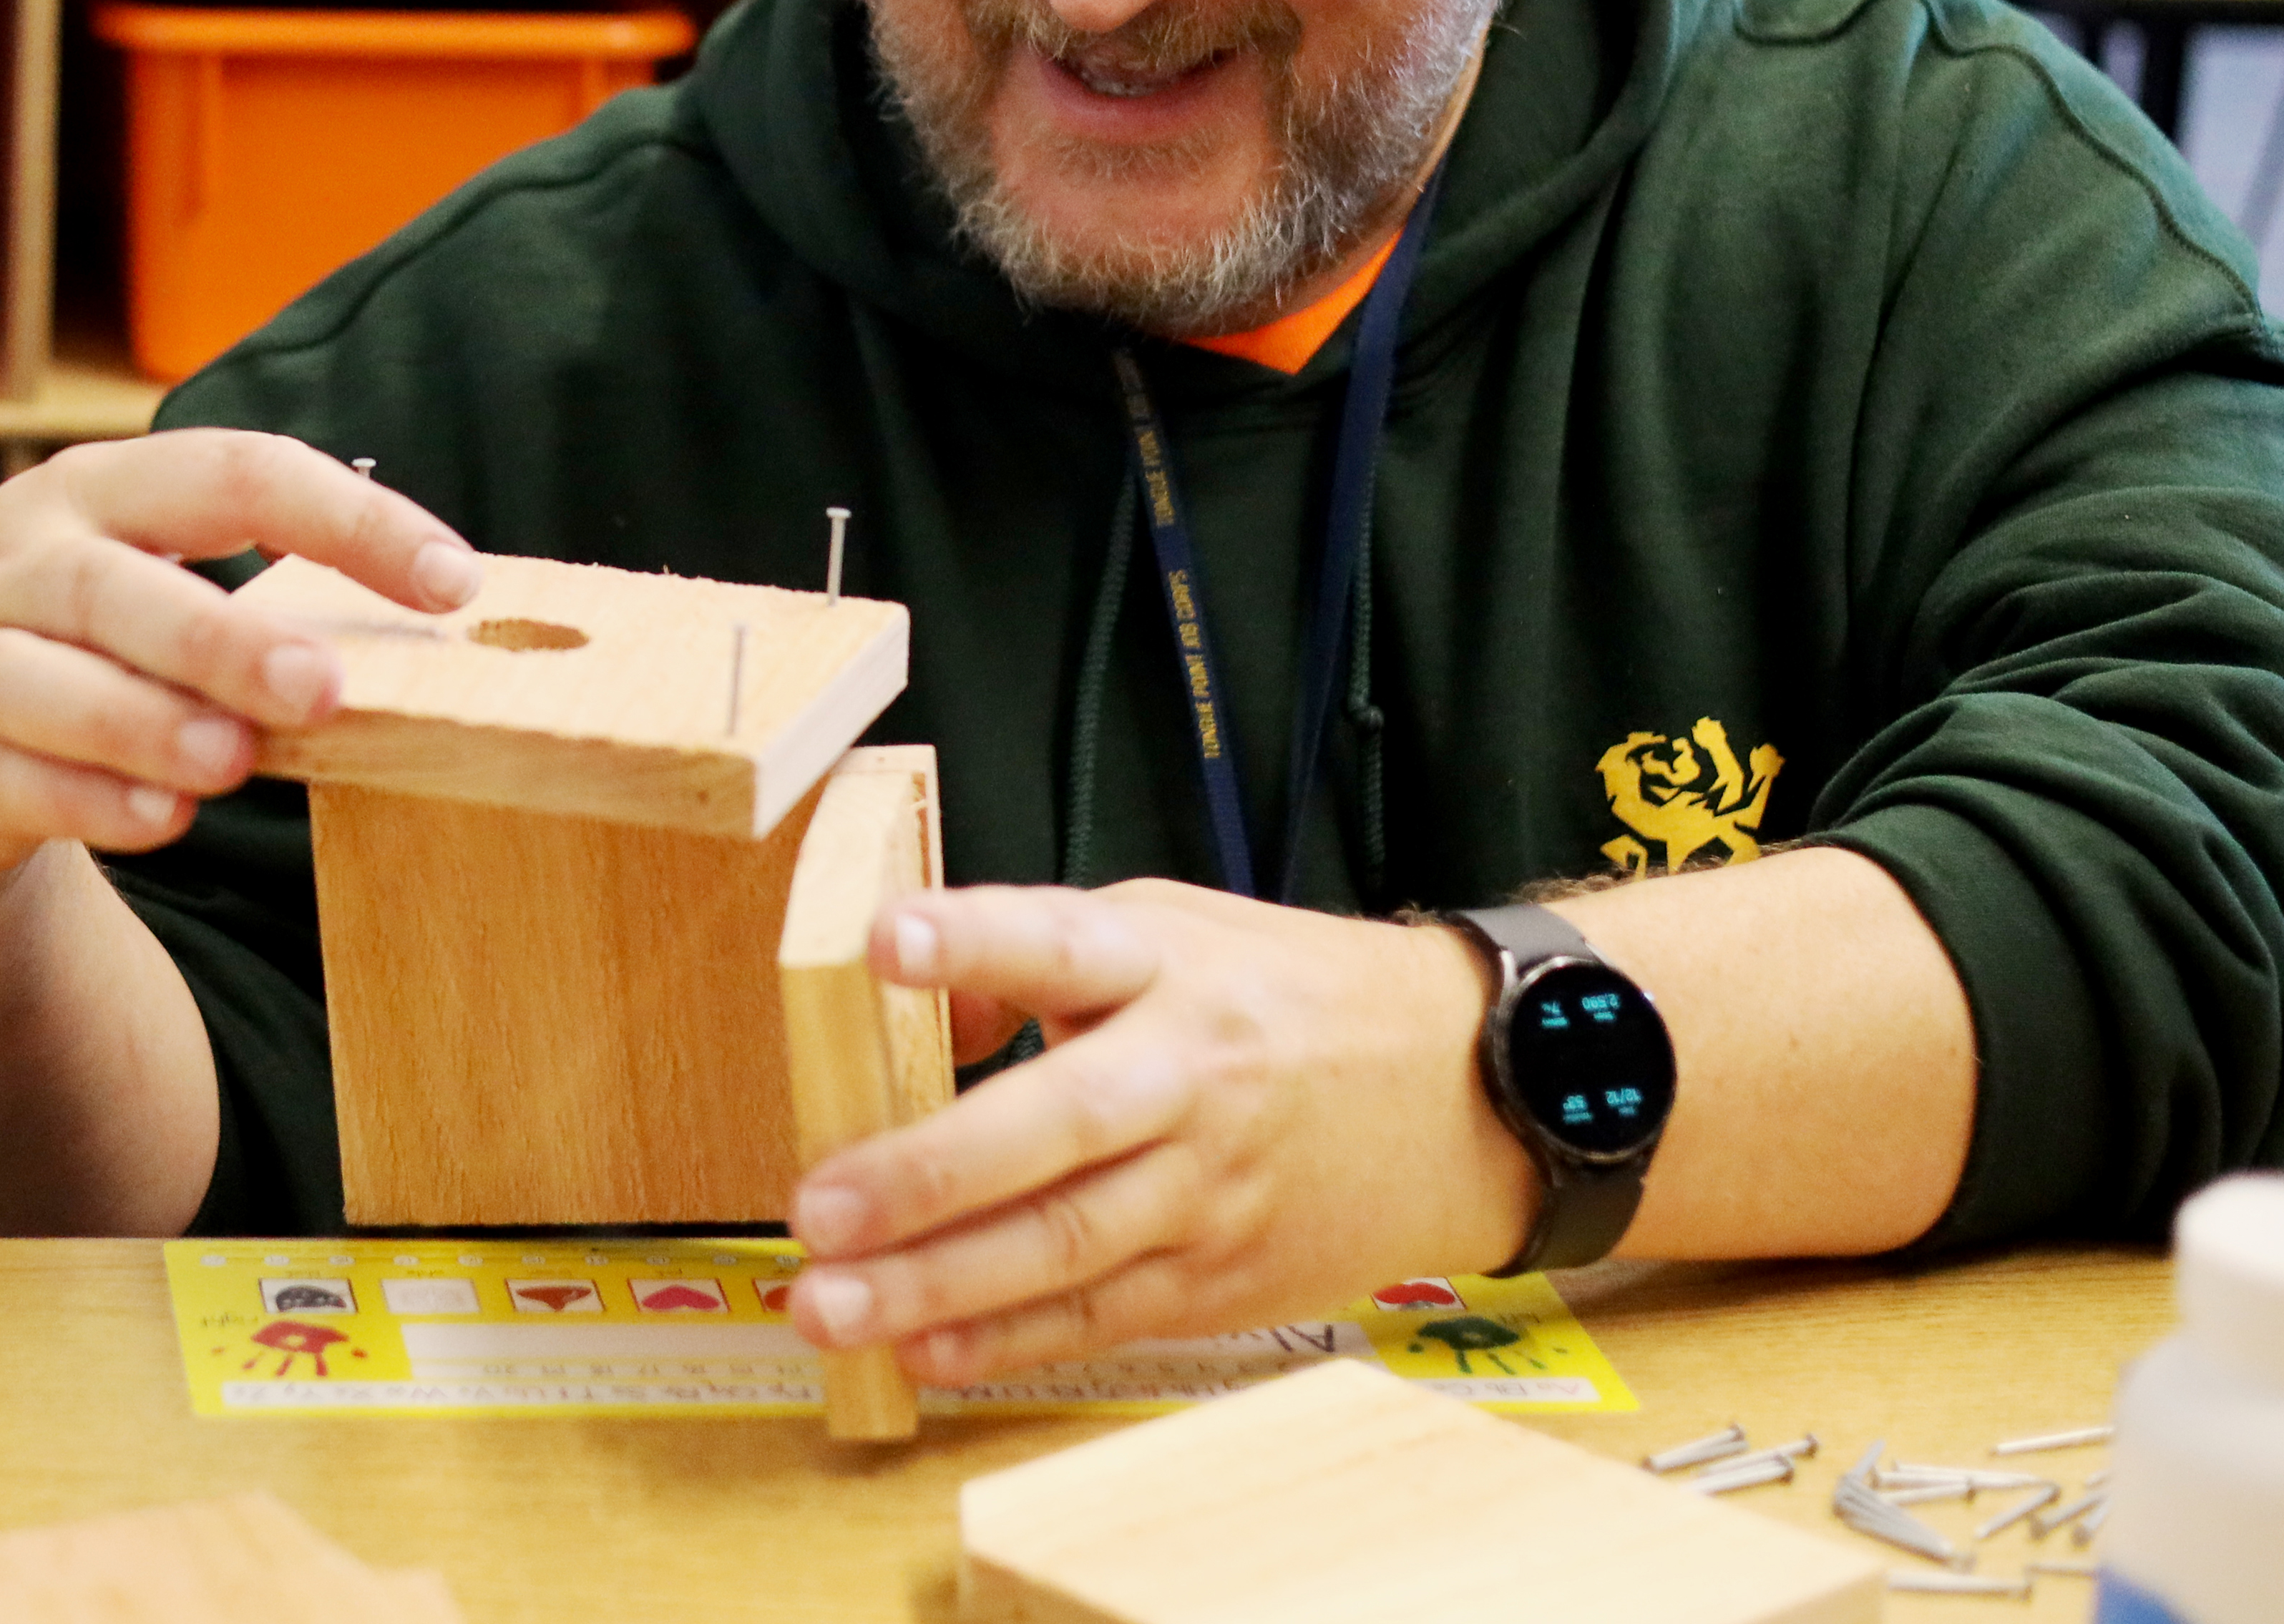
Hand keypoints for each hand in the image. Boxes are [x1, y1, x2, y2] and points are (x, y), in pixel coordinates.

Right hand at [0, 431, 478, 893]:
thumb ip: (256, 597)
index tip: (454, 582)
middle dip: (223, 636)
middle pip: (114, 586)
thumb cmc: (68, 632)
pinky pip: (14, 779)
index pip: (235, 474)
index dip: (348, 521)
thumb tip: (427, 628)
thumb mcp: (142, 575)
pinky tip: (162, 819)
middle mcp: (24, 560)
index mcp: (103, 491)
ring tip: (235, 758)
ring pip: (47, 682)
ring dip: (147, 722)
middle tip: (325, 685)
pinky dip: (89, 802)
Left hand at [783, 882, 1530, 1380]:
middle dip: (928, 1174)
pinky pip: (1100, 1316)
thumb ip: (1036, 962)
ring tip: (833, 1305)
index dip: (973, 940)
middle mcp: (1187, 1076)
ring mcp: (1209, 1188)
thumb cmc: (1286, 1002)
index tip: (889, 941)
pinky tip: (924, 1352)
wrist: (1464, 1090)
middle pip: (1057, 1127)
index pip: (1060, 942)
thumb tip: (918, 1007)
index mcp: (1165, 966)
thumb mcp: (1170, 930)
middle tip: (819, 1207)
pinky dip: (1006, 1342)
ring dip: (939, 1285)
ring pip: (1065, 1245)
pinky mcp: (1222, 1277)